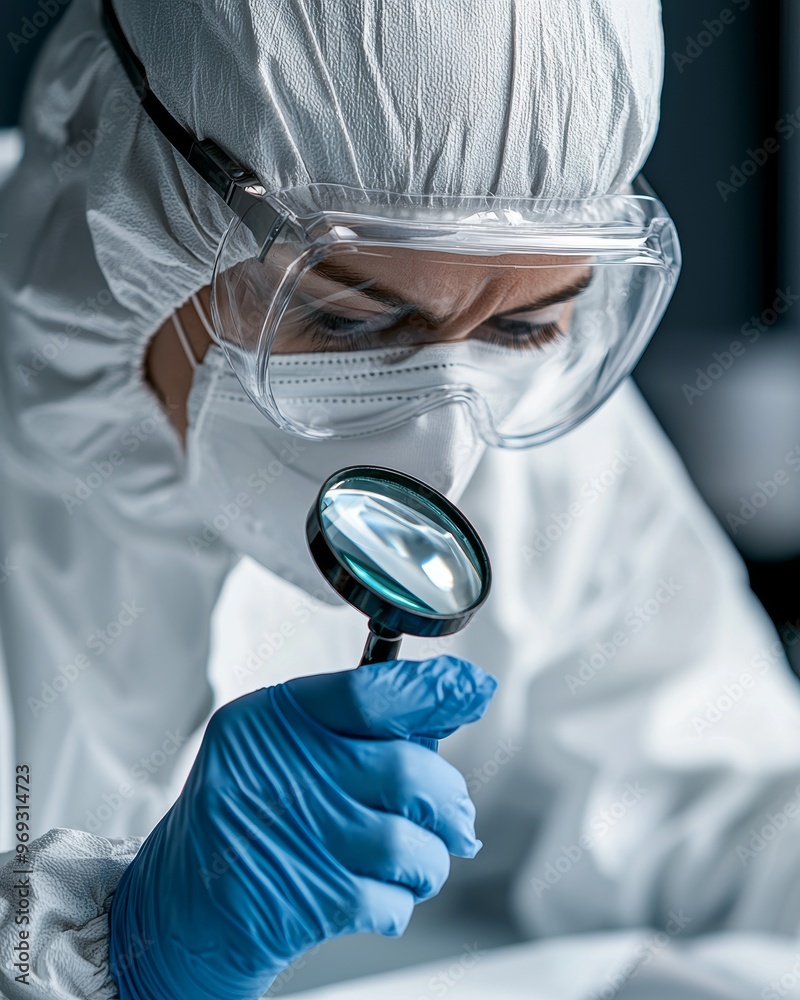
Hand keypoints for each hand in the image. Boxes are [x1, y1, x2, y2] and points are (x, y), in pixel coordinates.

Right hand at [108, 656, 497, 999]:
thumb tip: (447, 706)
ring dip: (431, 859)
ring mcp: (291, 835)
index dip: (433, 690)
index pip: (367, 691)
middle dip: (448, 799)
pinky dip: (400, 901)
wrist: (174, 911)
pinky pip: (391, 898)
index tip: (473, 689)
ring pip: (410, 841)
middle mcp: (278, 770)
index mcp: (270, 720)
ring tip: (418, 861)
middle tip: (455, 818)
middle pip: (406, 769)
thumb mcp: (279, 749)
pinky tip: (379, 895)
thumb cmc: (245, 821)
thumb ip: (352, 728)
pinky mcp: (303, 900)